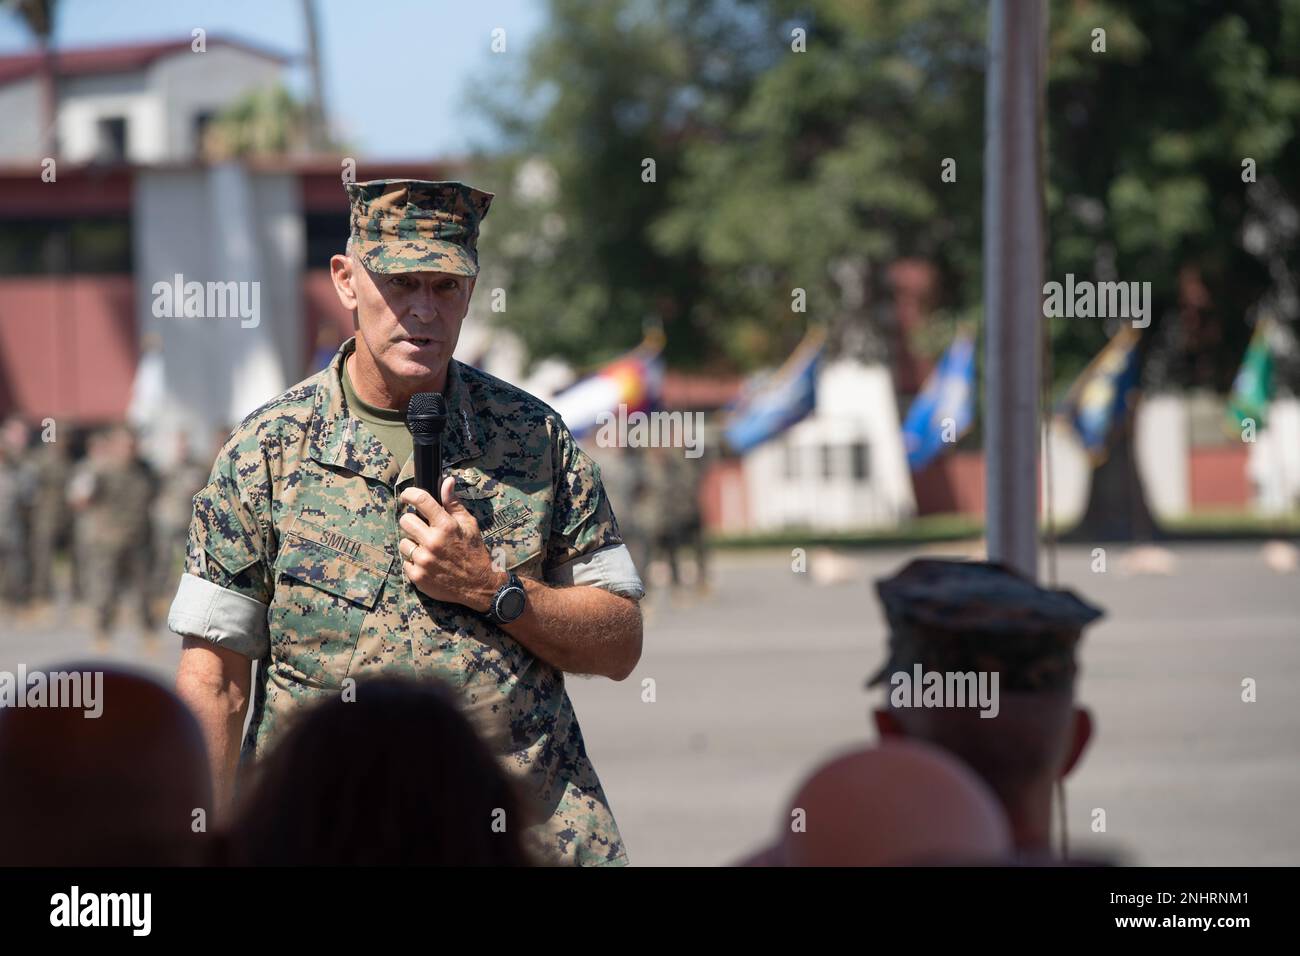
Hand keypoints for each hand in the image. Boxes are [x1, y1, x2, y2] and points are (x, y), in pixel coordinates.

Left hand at [398, 476, 504, 612]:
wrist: (479, 585)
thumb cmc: (474, 552)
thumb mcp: (468, 524)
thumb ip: (453, 503)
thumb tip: (447, 481)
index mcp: (446, 526)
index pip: (420, 501)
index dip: (410, 494)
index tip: (407, 496)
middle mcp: (432, 541)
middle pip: (405, 521)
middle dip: (412, 523)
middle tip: (422, 529)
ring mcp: (424, 560)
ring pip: (404, 542)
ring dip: (413, 545)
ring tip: (428, 550)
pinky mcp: (417, 576)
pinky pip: (406, 562)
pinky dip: (414, 562)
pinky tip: (428, 564)